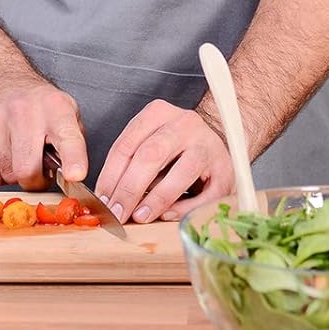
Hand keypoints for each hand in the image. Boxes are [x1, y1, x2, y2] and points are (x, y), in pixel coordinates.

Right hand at [0, 70, 86, 189]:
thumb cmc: (37, 103)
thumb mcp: (66, 113)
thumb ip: (74, 144)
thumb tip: (74, 176)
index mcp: (56, 108)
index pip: (68, 138)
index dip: (73, 160)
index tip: (75, 175)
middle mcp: (25, 112)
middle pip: (28, 170)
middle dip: (35, 181)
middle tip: (38, 170)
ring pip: (8, 176)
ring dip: (16, 174)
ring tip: (18, 152)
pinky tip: (2, 154)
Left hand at [95, 100, 231, 224]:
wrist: (219, 143)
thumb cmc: (175, 149)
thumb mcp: (150, 143)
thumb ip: (130, 164)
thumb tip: (107, 197)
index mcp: (159, 112)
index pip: (127, 144)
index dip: (111, 175)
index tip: (102, 200)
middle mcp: (185, 123)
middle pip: (150, 155)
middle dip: (129, 189)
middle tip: (116, 213)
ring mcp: (208, 144)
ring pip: (180, 172)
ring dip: (156, 198)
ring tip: (139, 217)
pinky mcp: (226, 170)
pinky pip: (204, 194)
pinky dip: (183, 208)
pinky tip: (167, 217)